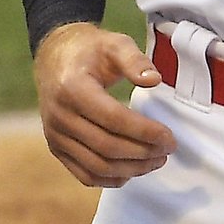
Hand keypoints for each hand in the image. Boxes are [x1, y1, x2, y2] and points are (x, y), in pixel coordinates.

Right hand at [33, 23, 174, 188]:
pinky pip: (85, 175)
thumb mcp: (114, 43)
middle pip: (107, 147)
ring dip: (131, 169)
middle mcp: (59, 115)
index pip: (113, 119)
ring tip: (155, 160)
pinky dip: (111, 179)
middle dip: (143, 153)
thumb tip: (154, 80)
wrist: (54, 59)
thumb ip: (135, 60)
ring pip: (97, 166)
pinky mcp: (56, 148)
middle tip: (167, 149)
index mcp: (72, 87)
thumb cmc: (89, 51)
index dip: (145, 132)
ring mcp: (55, 135)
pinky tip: (132, 170)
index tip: (169, 137)